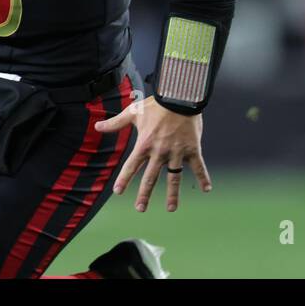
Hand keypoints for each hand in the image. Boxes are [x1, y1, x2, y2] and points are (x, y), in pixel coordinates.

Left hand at [96, 96, 211, 212]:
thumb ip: (116, 122)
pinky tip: (207, 189)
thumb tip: (97, 126)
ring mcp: (177, 152)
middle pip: (150, 177)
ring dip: (172, 194)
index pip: (131, 166)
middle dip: (144, 194)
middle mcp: (160, 152)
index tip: (118, 192)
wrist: (180, 96)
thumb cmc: (156, 104)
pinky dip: (203, 177)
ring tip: (170, 208)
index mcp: (144, 144)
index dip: (124, 179)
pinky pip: (198, 166)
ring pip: (173, 177)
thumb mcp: (133, 112)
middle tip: (140, 208)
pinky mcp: (192, 149)